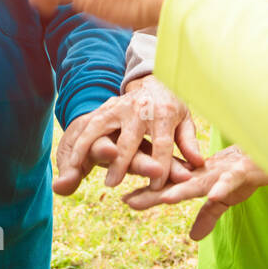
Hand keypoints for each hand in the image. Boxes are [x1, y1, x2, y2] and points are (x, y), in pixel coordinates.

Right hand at [53, 75, 204, 193]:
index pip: (162, 144)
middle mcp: (139, 109)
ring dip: (89, 151)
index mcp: (163, 114)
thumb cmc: (171, 108)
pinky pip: (88, 126)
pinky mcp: (105, 108)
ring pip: (101, 130)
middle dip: (120, 161)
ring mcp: (119, 107)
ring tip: (79, 172)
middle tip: (112, 183)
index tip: (157, 185)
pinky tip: (69, 161)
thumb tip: (198, 163)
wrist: (154, 82)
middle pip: (129, 139)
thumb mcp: (185, 121)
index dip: (160, 166)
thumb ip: (188, 143)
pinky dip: (77, 143)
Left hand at [123, 145, 267, 240]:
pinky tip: (212, 195)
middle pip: (176, 184)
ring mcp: (222, 172)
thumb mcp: (225, 200)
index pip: (170, 187)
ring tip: (163, 199)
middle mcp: (205, 173)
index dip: (148, 194)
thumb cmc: (243, 174)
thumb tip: (194, 237)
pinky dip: (222, 187)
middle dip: (153, 193)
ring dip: (182, 190)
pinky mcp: (241, 172)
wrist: (267, 153)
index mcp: (198, 179)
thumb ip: (208, 216)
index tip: (125, 200)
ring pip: (198, 182)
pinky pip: (230, 181)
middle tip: (129, 201)